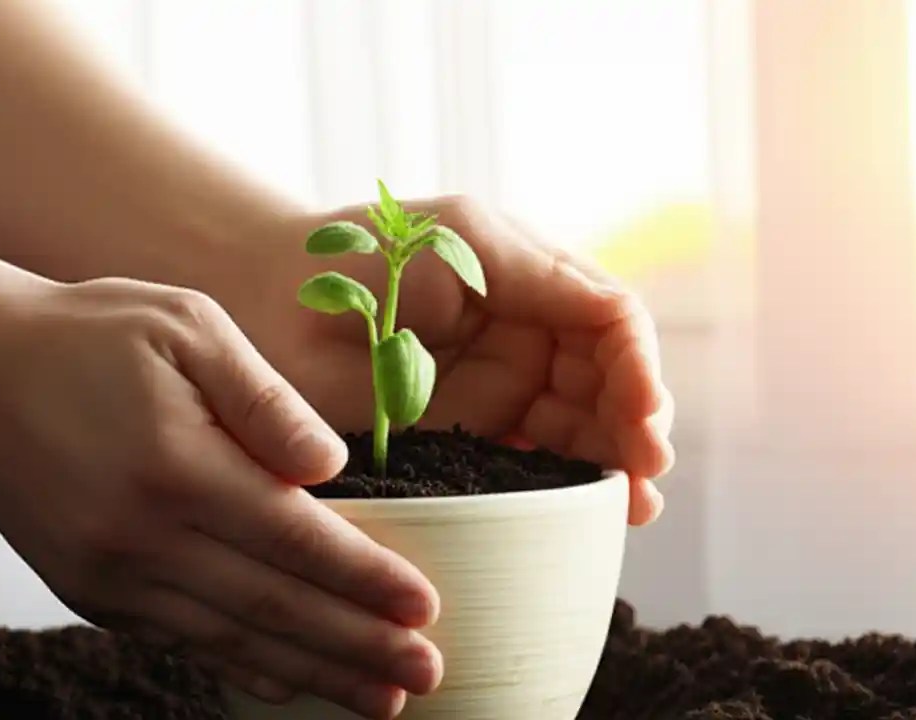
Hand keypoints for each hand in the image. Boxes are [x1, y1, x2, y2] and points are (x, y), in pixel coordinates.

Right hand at [0, 277, 442, 718]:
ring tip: (380, 698)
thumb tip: (332, 467)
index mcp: (178, 465)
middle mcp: (143, 536)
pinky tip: (293, 683)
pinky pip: (185, 641)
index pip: (296, 538)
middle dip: (358, 645)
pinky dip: (246, 666)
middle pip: (275, 605)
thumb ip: (265, 401)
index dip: (366, 580)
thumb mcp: (188, 327)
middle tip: (425, 672)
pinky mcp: (92, 591)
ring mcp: (111, 575)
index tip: (424, 608)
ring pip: (234, 638)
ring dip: (315, 672)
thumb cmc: (89, 337)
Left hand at [234, 195, 674, 525]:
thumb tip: (623, 323)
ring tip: (636, 505)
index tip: (641, 413)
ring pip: (585, 424)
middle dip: (636, 425)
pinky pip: (537, 456)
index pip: (613, 323)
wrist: (269, 299)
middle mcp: (529, 332)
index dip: (638, 367)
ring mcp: (504, 383)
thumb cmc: (361, 252)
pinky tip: (603, 508)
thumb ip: (544, 274)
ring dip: (618, 461)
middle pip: (609, 381)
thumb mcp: (465, 239)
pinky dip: (574, 481)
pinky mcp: (474, 429)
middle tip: (646, 471)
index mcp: (535, 278)